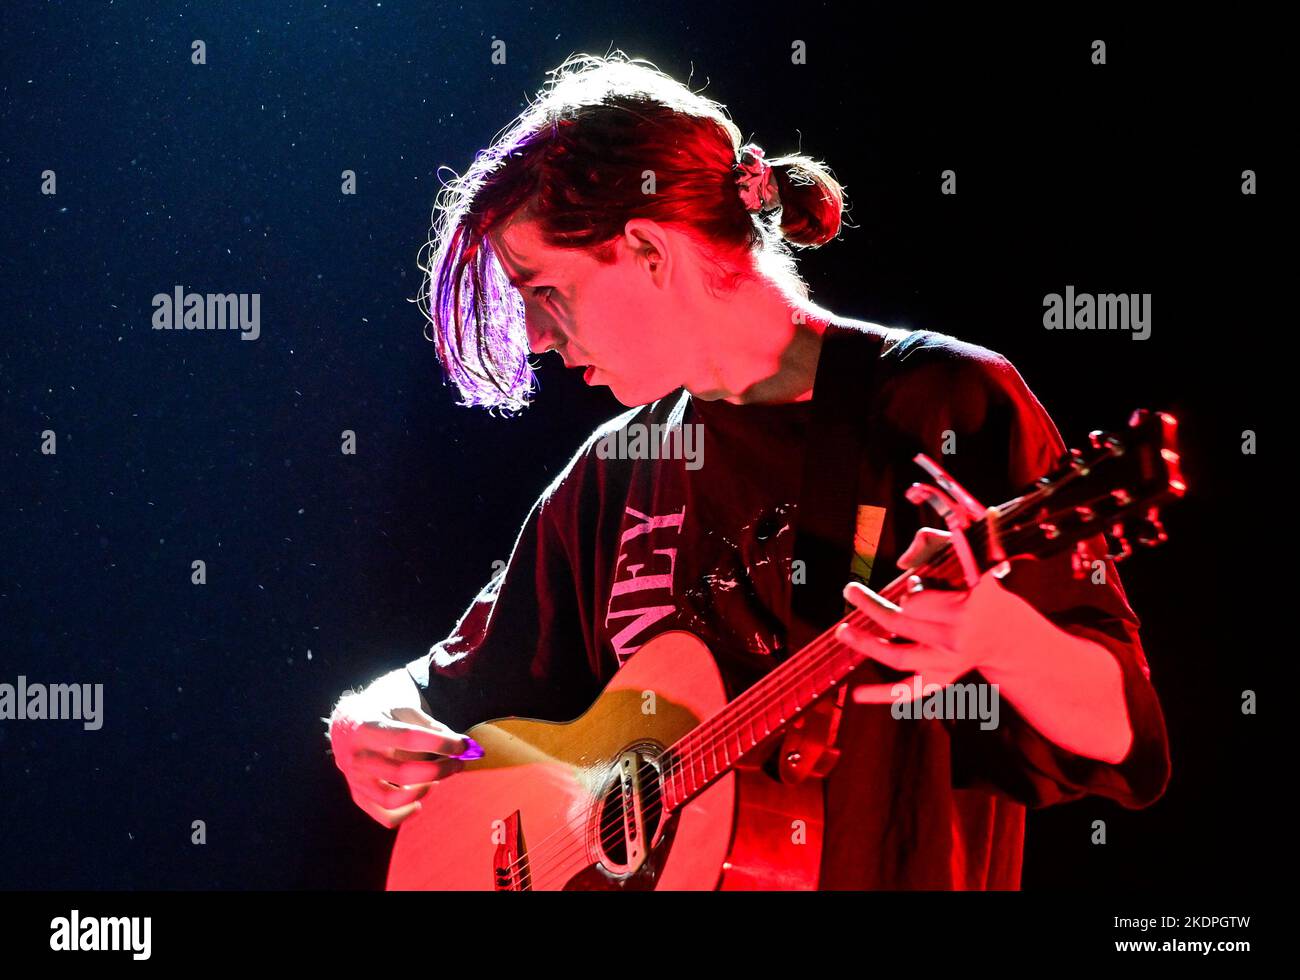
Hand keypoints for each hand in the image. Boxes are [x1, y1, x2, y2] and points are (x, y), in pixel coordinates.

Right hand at [328, 700, 470, 827]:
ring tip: (437, 780)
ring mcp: (354, 779)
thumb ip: (429, 725)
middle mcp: (357, 756)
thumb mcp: (402, 707)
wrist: (346, 722)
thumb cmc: (381, 712)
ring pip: (393, 799)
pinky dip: (407, 814)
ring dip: (424, 791)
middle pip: (404, 773)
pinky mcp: (357, 795)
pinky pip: (384, 816)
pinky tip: (419, 800)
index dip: (441, 743)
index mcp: (367, 727)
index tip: (463, 745)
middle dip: (440, 769)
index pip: (410, 738)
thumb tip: (458, 744)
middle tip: (458, 763)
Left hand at [837, 527, 1035, 704]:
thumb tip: (901, 563)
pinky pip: (909, 691)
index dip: (910, 590)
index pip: (919, 600)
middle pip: (903, 624)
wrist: (1003, 632)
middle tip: (849, 590)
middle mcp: (959, 638)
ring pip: (899, 656)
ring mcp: (949, 664)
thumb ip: (931, 542)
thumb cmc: (974, 586)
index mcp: (968, 605)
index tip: (911, 583)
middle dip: (874, 607)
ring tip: (842, 631)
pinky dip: (882, 695)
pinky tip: (857, 694)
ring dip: (866, 644)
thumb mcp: (961, 555)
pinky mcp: (941, 679)